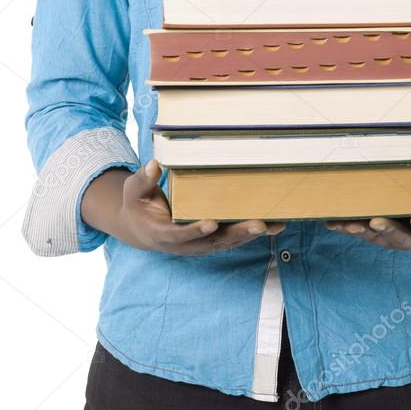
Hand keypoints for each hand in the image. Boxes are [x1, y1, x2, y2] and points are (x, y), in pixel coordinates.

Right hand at [118, 159, 285, 255]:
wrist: (142, 229)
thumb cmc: (139, 205)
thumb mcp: (134, 191)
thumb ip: (143, 180)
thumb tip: (154, 165)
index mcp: (163, 233)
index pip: (179, 234)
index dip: (195, 230)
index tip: (210, 223)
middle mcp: (185, 243)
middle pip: (213, 242)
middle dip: (236, 234)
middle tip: (257, 225)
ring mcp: (200, 244)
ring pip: (227, 242)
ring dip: (250, 235)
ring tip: (272, 225)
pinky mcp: (212, 240)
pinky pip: (234, 238)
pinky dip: (254, 233)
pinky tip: (276, 226)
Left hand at [324, 152, 410, 250]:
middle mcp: (409, 238)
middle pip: (396, 235)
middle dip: (386, 228)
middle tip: (376, 221)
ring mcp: (389, 237)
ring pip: (373, 235)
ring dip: (360, 230)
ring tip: (347, 224)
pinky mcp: (374, 232)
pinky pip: (359, 230)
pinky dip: (345, 226)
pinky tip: (331, 221)